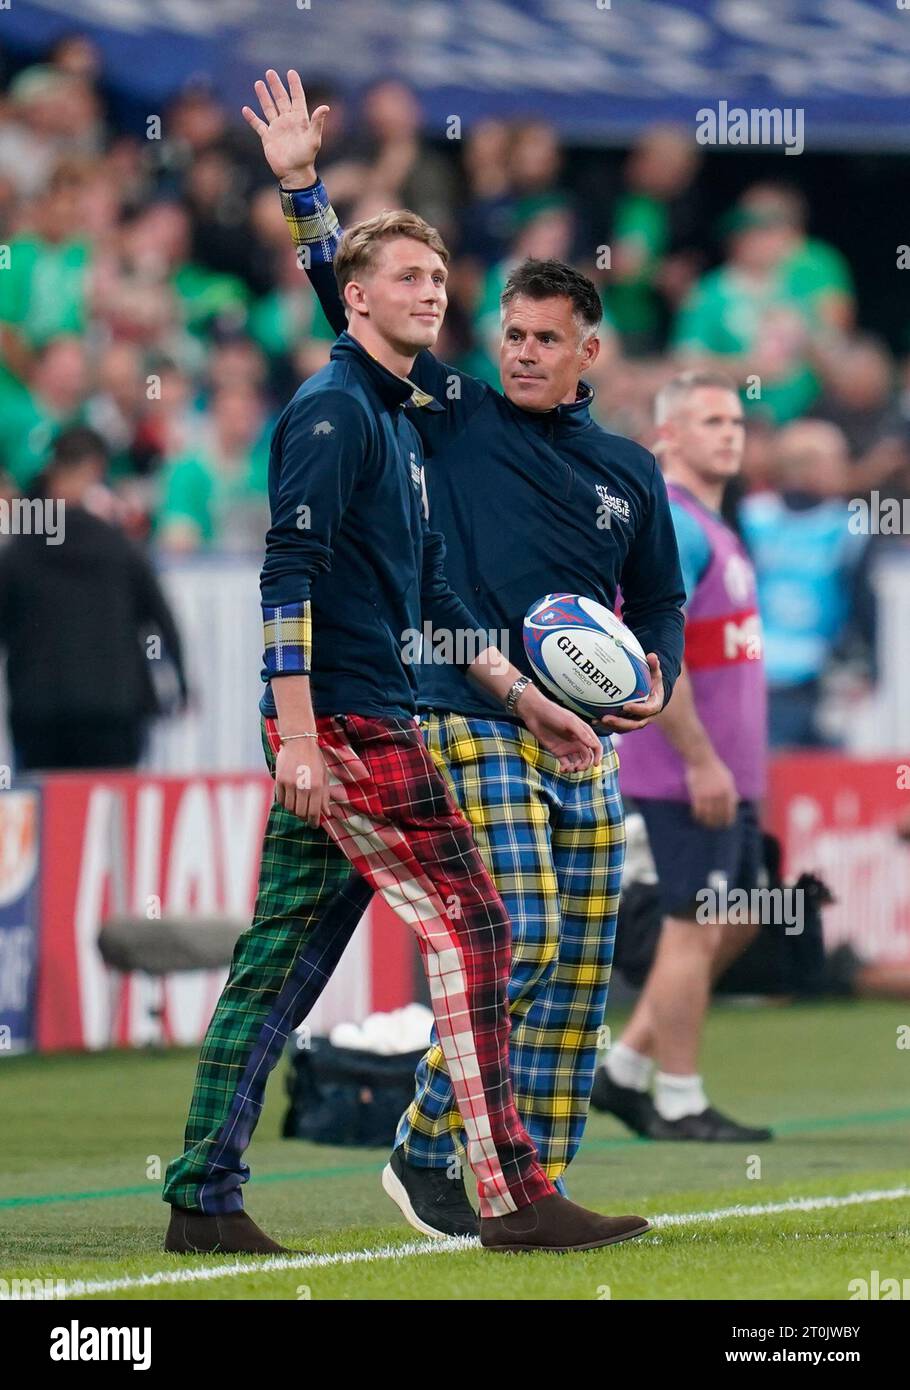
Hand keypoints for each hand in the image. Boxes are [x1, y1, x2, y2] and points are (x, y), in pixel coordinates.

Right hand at [241, 69, 328, 186]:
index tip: (291, 72)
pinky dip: (251, 118)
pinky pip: (258, 125)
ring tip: (258, 83)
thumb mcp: (314, 139)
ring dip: (264, 97)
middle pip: (281, 99)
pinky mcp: (267, 138)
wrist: (294, 174)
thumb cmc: (306, 157)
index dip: (294, 85)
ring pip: (269, 108)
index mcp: (299, 119)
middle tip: (270, 72)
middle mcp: (287, 121)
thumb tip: (326, 107)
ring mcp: (277, 129)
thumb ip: (317, 122)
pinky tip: (245, 109)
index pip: (297, 98)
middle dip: (276, 86)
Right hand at [274, 737, 331, 827]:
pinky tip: (290, 798)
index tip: (314, 824)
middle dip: (304, 817)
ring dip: (294, 809)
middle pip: (300, 813)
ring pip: (290, 808)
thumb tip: (327, 813)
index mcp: (316, 786)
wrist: (299, 742)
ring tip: (299, 804)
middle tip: (306, 815)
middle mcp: (303, 786)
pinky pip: (281, 799)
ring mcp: (290, 784)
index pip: (314, 812)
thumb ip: (325, 796)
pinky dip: (286, 802)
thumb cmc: (314, 759)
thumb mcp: (324, 776)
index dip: (314, 822)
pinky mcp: (279, 780)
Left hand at [516, 684, 602, 772]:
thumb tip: (594, 745)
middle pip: (587, 757)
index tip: (595, 764)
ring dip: (575, 768)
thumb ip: (582, 734)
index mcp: (583, 732)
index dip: (598, 756)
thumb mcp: (570, 722)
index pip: (595, 746)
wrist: (535, 713)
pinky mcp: (558, 752)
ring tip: (568, 769)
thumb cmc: (554, 713)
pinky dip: (566, 768)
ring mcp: (568, 747)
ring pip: (577, 762)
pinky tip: (562, 769)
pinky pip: (565, 763)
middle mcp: (577, 741)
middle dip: (584, 764)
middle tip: (578, 768)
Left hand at [595, 653, 663, 733]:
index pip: (647, 710)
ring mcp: (635, 722)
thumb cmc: (653, 683)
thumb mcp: (655, 674)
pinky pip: (616, 727)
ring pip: (623, 728)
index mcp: (654, 706)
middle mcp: (645, 717)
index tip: (626, 706)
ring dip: (610, 726)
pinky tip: (593, 720)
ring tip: (597, 721)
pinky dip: (605, 725)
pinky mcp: (627, 724)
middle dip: (619, 723)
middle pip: (633, 724)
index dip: (637, 710)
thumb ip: (654, 666)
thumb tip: (652, 656)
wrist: (653, 695)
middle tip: (606, 718)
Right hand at [685, 753, 737, 828]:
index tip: (725, 825)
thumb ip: (732, 791)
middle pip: (719, 815)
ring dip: (706, 821)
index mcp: (729, 791)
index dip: (728, 820)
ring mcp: (708, 795)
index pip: (730, 811)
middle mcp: (719, 795)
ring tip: (705, 823)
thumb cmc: (715, 768)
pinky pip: (698, 810)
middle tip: (713, 826)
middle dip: (716, 823)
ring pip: (708, 814)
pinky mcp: (697, 794)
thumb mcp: (728, 778)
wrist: (701, 759)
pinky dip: (698, 815)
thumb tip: (736, 801)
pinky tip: (697, 816)